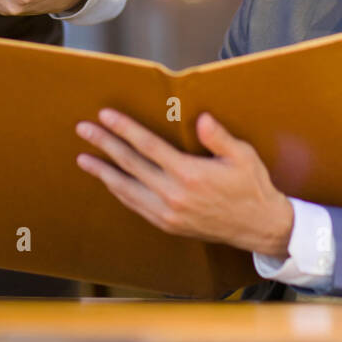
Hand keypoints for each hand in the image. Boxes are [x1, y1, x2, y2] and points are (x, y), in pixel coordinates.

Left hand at [75, 108, 294, 255]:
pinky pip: (135, 205)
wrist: (258, 226)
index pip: (148, 146)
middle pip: (130, 165)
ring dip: (103, 172)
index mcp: (190, 174)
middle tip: (84, 129)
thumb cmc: (251, 187)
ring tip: (84, 158)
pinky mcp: (167, 224)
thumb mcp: (243, 156)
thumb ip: (219, 137)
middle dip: (105, 144)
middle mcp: (173, 195)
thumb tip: (201, 119)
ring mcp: (168, 213)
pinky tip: (109, 181)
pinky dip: (119, 191)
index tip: (106, 115)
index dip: (125, 129)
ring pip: (126, 189)